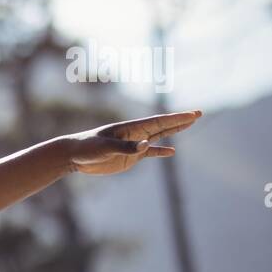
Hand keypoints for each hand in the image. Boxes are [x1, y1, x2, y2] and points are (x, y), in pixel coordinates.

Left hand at [64, 110, 202, 175]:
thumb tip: (147, 146)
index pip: (159, 122)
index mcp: (130, 128)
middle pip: (162, 126)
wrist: (74, 156)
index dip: (177, 118)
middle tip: (198, 114)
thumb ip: (127, 147)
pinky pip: (149, 153)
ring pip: (158, 136)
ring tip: (189, 125)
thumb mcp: (106, 147)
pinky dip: (160, 152)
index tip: (192, 114)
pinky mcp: (129, 157)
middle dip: (180, 121)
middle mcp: (135, 134)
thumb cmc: (88, 147)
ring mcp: (133, 145)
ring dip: (173, 132)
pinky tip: (171, 152)